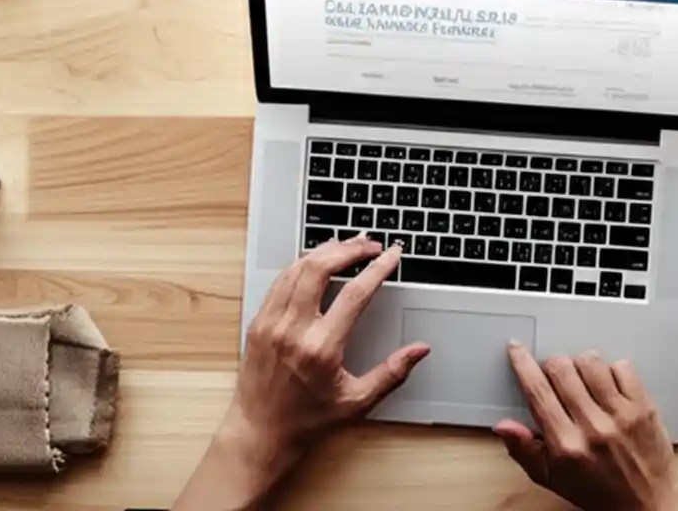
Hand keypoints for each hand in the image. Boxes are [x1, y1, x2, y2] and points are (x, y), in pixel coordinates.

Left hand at [175, 236, 429, 510]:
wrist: (259, 434)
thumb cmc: (306, 421)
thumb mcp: (357, 402)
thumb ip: (392, 373)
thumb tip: (419, 350)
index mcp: (321, 349)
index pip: (354, 294)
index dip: (377, 269)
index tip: (391, 255)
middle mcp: (292, 330)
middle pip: (320, 268)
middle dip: (348, 248)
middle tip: (370, 244)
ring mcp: (271, 324)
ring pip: (296, 269)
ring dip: (323, 251)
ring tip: (346, 245)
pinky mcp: (258, 324)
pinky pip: (279, 282)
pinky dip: (300, 265)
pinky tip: (314, 262)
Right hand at [495, 343, 677, 510]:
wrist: (648, 505)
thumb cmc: (599, 492)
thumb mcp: (552, 478)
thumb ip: (524, 450)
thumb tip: (503, 425)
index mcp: (566, 445)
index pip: (537, 391)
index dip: (522, 363)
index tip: (516, 349)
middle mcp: (593, 427)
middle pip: (561, 369)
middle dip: (551, 364)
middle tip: (552, 373)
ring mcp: (621, 415)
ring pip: (591, 362)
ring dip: (580, 364)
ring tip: (582, 378)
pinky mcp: (644, 407)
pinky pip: (623, 367)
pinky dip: (612, 369)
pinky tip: (608, 385)